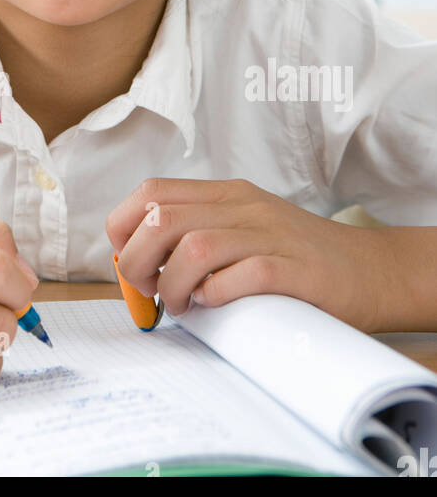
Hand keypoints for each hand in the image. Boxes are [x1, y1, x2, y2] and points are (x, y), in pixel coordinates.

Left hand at [107, 177, 397, 332]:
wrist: (371, 270)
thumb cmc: (298, 258)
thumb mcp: (244, 230)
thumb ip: (198, 236)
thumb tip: (140, 266)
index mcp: (226, 194)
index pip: (152, 191)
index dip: (124, 226)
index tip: (128, 261)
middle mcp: (243, 206)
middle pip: (163, 218)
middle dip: (138, 260)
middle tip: (149, 291)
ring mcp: (269, 234)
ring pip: (195, 246)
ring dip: (173, 283)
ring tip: (180, 305)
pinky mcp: (294, 269)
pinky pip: (242, 274)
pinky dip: (217, 293)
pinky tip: (215, 304)